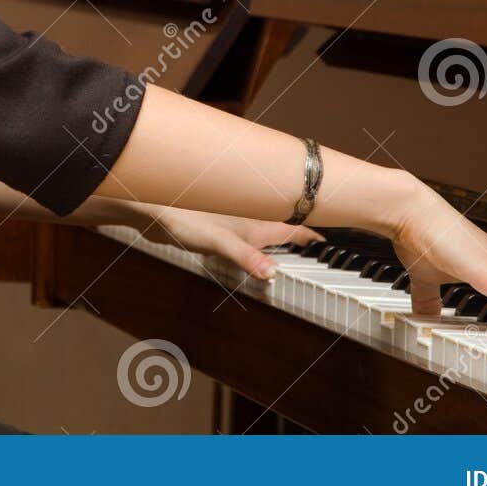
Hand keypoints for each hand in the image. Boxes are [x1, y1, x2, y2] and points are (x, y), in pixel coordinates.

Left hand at [134, 203, 322, 280]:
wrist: (154, 210)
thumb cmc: (185, 219)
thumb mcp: (221, 243)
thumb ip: (248, 258)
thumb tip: (274, 275)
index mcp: (257, 221)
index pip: (294, 227)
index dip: (313, 235)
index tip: (332, 243)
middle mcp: (250, 220)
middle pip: (283, 227)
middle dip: (300, 235)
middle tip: (317, 248)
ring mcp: (234, 222)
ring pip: (265, 230)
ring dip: (279, 239)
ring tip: (292, 251)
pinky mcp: (219, 227)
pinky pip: (247, 237)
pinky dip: (256, 245)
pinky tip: (251, 253)